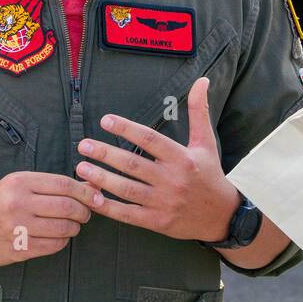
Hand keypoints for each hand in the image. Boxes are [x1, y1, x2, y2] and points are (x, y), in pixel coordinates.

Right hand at [0, 171, 102, 265]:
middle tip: (86, 214)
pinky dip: (63, 242)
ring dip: (75, 228)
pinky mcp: (17, 249)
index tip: (96, 197)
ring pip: (63, 228)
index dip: (86, 192)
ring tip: (72, 225)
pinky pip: (53, 247)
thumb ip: (53, 185)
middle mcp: (18, 204)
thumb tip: (91, 186)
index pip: (64, 185)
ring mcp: (16, 229)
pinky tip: (59, 237)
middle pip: (67, 207)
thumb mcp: (20, 185)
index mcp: (19, 183)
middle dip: (84, 211)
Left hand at [75, 77, 239, 241]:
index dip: (127, 129)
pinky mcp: (157, 221)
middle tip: (84, 145)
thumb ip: (199, 111)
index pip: (150, 140)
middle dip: (106, 154)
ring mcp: (164, 202)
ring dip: (101, 178)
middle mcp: (173, 179)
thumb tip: (202, 80)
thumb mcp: (206, 142)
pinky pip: (128, 214)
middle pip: (134, 164)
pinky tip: (91, 196)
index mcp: (182, 158)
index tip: (106, 120)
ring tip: (81, 167)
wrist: (221, 216)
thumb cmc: (209, 175)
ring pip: (127, 189)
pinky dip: (108, 206)